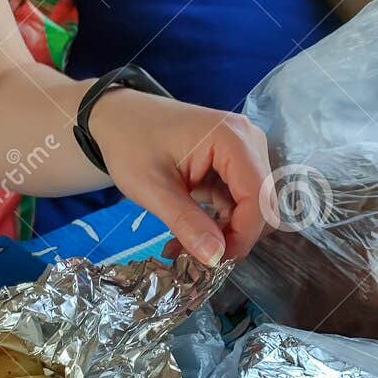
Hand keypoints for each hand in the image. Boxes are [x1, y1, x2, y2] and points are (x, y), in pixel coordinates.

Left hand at [87, 89, 271, 266]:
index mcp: (232, 139)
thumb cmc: (130, 142)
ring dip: (224, 232)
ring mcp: (244, 150)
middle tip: (192, 254)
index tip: (214, 260)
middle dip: (232, 236)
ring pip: (251, 207)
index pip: (258, 198)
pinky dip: (218, 222)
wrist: (117, 118)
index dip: (243, 235)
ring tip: (183, 246)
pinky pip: (238, 200)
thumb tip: (215, 257)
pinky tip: (189, 232)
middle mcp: (248, 140)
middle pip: (261, 204)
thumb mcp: (152, 188)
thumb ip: (186, 222)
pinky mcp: (234, 162)